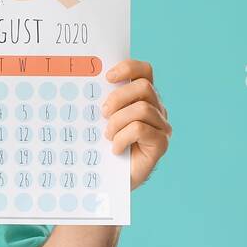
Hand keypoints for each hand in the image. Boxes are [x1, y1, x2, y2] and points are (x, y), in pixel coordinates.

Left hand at [102, 59, 170, 189]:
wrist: (110, 179)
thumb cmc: (103, 146)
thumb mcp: (100, 119)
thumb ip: (103, 101)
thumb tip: (85, 84)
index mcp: (142, 98)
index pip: (145, 71)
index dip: (128, 68)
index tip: (108, 77)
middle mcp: (156, 109)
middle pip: (144, 87)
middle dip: (118, 98)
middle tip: (103, 114)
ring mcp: (161, 126)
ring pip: (141, 109)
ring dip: (117, 122)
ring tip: (108, 136)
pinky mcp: (161, 143)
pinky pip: (140, 129)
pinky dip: (122, 138)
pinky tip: (116, 149)